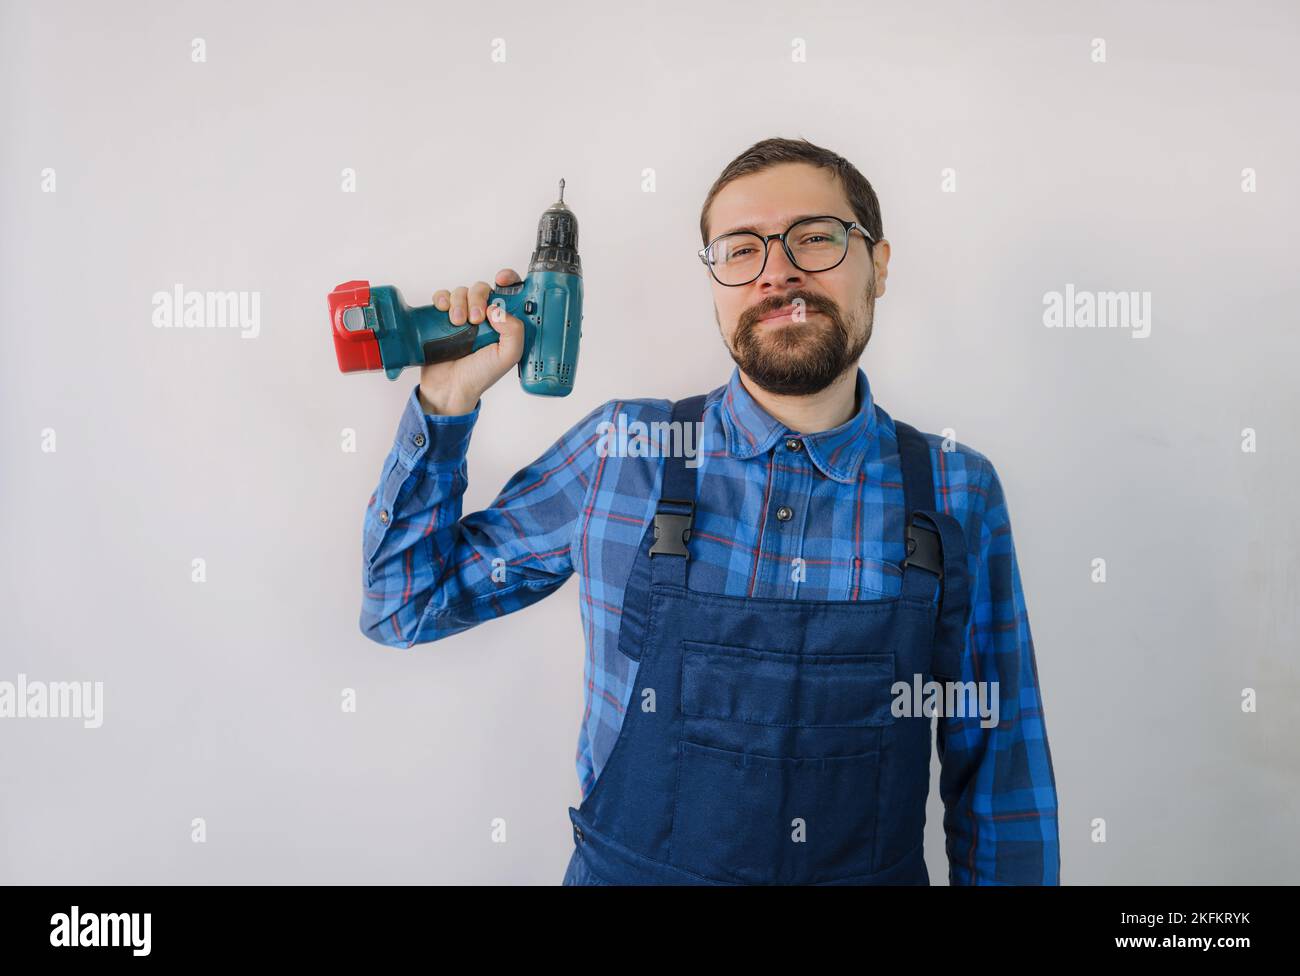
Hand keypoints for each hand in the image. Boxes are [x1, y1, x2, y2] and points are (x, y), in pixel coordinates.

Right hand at [419, 268, 525, 414]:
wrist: (450, 387)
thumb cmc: (480, 375)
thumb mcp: (508, 356)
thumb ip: (514, 332)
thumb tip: (498, 310)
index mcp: (504, 322)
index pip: (510, 292)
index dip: (508, 280)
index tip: (502, 279)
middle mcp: (485, 316)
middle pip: (483, 288)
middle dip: (478, 298)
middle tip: (475, 319)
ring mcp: (463, 315)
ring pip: (462, 291)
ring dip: (459, 303)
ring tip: (458, 323)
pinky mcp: (443, 317)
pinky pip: (442, 296)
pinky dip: (441, 299)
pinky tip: (443, 310)